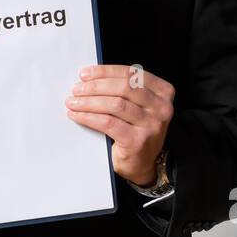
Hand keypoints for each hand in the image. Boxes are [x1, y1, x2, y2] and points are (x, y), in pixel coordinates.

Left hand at [65, 65, 174, 185]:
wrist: (141, 164)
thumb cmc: (135, 130)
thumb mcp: (137, 106)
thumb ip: (124, 90)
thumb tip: (90, 77)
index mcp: (163, 93)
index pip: (132, 74)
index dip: (105, 71)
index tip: (85, 73)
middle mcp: (162, 108)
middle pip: (124, 87)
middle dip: (96, 86)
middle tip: (76, 88)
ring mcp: (152, 125)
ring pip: (115, 104)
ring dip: (89, 101)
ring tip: (73, 101)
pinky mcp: (138, 141)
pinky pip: (108, 123)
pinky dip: (89, 117)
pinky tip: (77, 115)